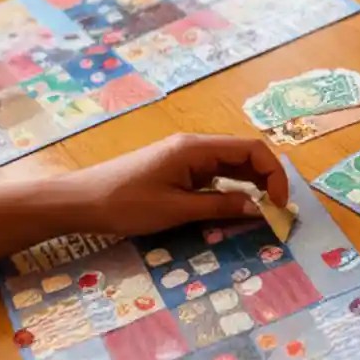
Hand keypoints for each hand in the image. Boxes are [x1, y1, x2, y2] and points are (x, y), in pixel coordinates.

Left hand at [56, 133, 288, 236]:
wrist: (81, 201)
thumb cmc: (125, 204)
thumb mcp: (176, 210)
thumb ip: (220, 207)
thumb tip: (258, 209)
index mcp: (196, 148)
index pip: (251, 149)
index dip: (273, 174)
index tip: (278, 204)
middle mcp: (195, 147)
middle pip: (245, 155)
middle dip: (267, 180)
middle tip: (276, 211)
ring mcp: (186, 157)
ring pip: (232, 166)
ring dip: (252, 185)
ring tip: (262, 212)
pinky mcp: (178, 170)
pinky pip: (215, 175)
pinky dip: (232, 190)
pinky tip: (237, 208)